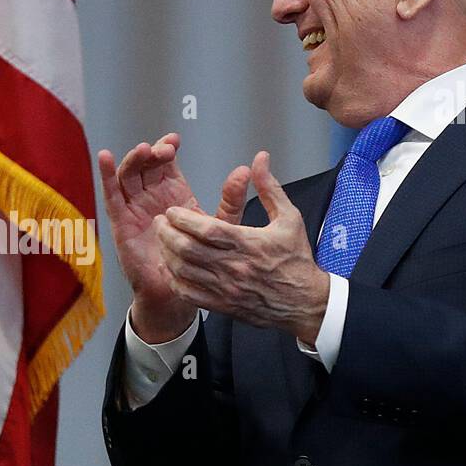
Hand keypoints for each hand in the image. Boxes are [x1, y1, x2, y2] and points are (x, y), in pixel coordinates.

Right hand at [98, 134, 251, 342]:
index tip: (174, 142)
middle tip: (163, 151)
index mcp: (174, 194)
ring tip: (143, 151)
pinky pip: (112, 196)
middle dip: (152, 152)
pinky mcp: (122, 223)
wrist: (177, 293)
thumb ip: (230, 199)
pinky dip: (107, 176)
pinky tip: (106, 158)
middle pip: (145, 165)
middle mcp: (151, 198)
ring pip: (128, 176)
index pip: (165, 163)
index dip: (166, 148)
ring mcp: (135, 208)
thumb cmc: (196, 261)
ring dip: (133, 160)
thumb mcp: (219, 226)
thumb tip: (245, 172)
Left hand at [156, 151, 329, 343]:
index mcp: (249, 244)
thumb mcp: (289, 217)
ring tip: (162, 240)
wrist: (305, 303)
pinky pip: (189, 294)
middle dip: (167, 234)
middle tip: (160, 223)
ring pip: (184, 271)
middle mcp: (234, 267)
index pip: (207, 230)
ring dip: (167, 254)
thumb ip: (270, 187)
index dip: (183, 219)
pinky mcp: (222, 305)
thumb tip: (260, 159)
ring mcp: (226, 289)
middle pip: (188, 250)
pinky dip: (174, 279)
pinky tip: (171, 267)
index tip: (172, 211)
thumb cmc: (296, 260)